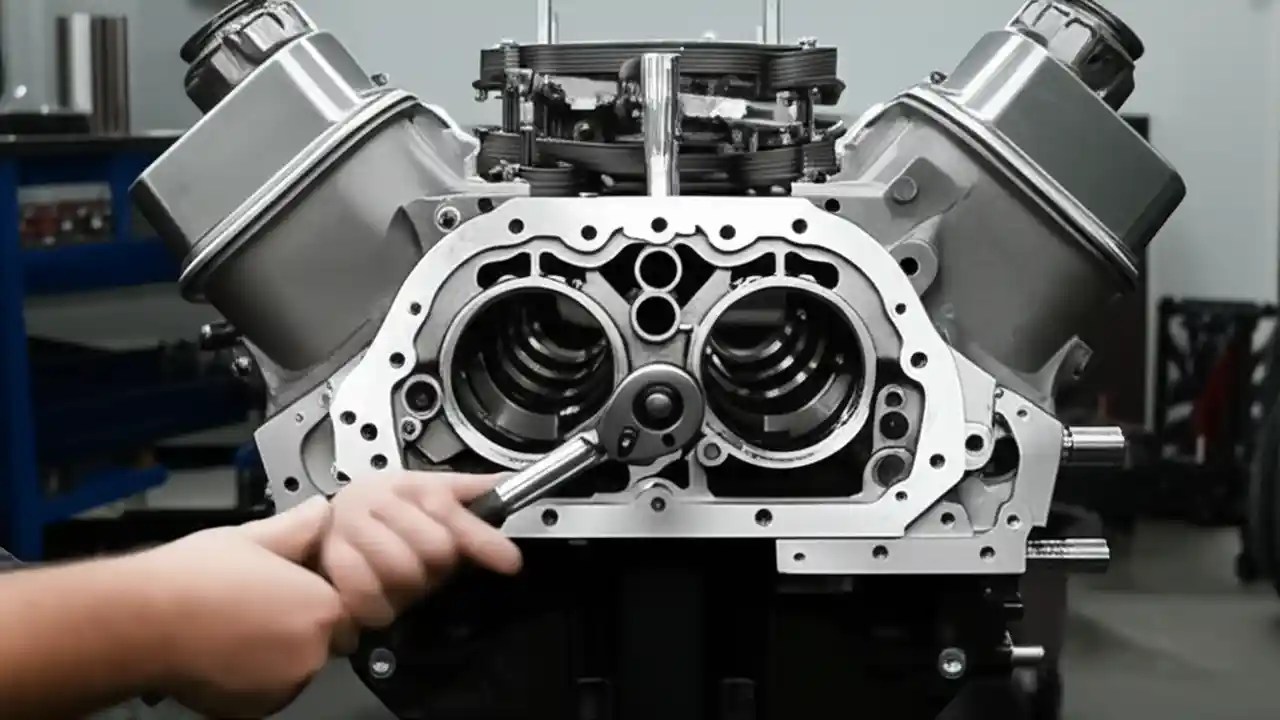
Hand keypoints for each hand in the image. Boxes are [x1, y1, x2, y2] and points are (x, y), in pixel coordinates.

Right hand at [136, 497, 348, 717]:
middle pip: (321, 638)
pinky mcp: (255, 710)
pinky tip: (225, 649)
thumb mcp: (251, 537)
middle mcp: (310, 653)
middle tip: (258, 604)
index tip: (291, 587)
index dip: (316, 593)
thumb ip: (298, 527)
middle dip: (298, 623)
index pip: (343, 606)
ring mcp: (283, 686)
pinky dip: (254, 677)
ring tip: (236, 625)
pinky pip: (268, 690)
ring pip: (294, 665)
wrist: (138, 623)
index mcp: (320, 607)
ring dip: (277, 651)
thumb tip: (320, 513)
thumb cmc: (188, 581)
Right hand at [319, 472, 522, 628]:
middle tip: (426, 570)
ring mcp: (350, 529)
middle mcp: (379, 502)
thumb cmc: (381, 510)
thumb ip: (470, 493)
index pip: (452, 511)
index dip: (484, 540)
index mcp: (410, 485)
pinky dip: (377, 605)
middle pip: (434, 548)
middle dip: (436, 569)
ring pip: (400, 572)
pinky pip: (364, 593)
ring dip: (406, 589)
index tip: (510, 561)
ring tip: (400, 583)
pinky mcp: (328, 560)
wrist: (322, 520)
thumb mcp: (426, 491)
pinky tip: (379, 598)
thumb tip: (508, 484)